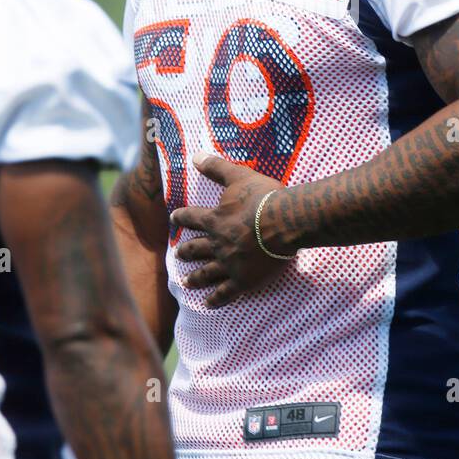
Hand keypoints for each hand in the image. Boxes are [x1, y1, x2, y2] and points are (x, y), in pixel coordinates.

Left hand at [170, 152, 290, 308]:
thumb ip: (216, 167)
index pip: (191, 218)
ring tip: (185, 283)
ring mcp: (229, 264)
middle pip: (195, 249)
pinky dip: (216, 299)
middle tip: (177, 253)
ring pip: (206, 273)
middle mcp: (217, 244)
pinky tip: (209, 304)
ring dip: (194, 278)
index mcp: (214, 220)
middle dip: (185, 251)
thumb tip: (194, 155)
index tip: (174, 218)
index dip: (181, 217)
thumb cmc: (264, 197)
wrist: (285, 222)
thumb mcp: (238, 176)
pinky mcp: (243, 280)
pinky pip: (226, 293)